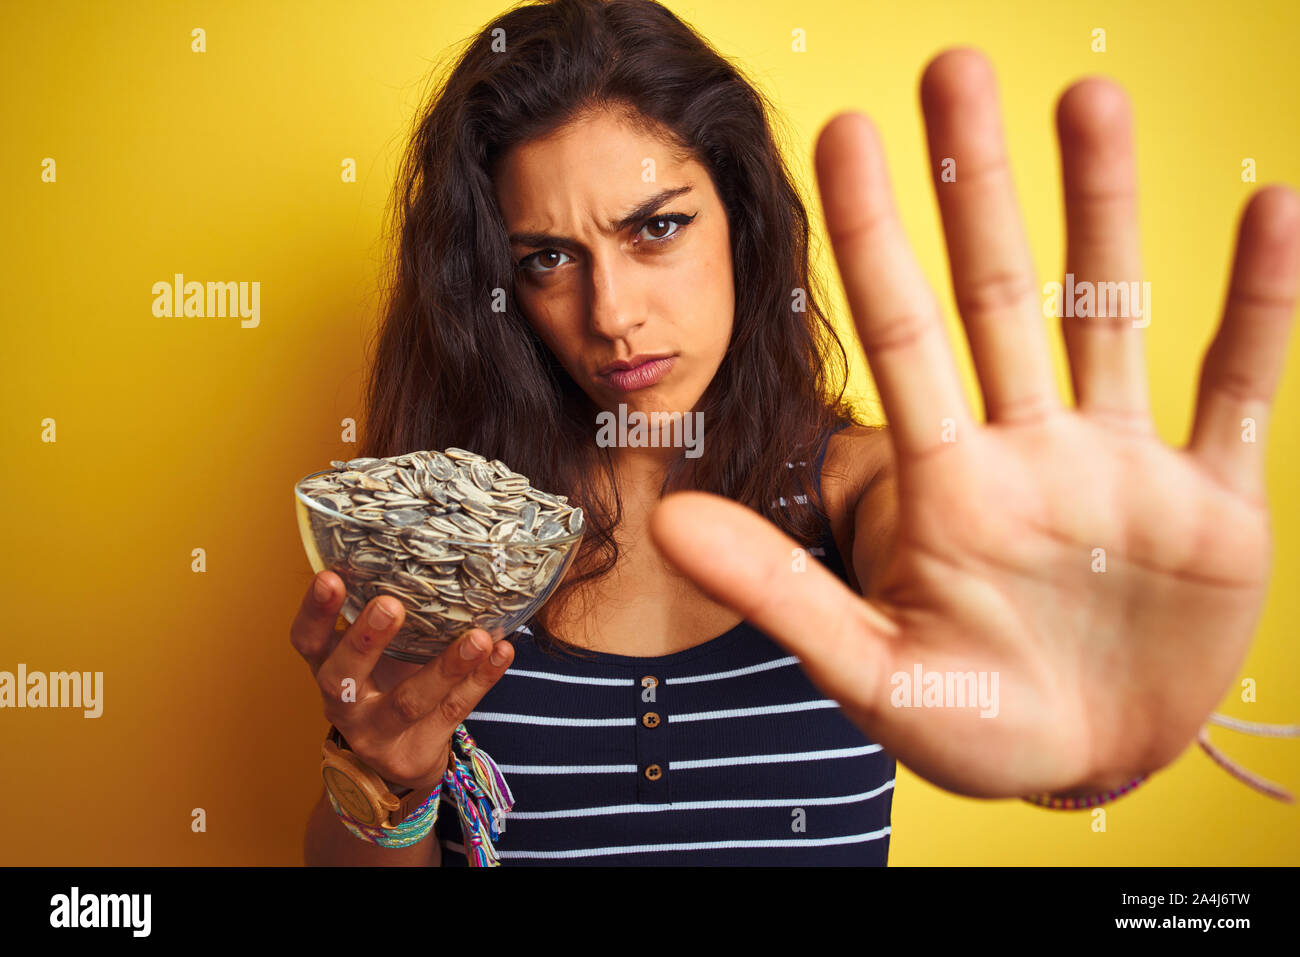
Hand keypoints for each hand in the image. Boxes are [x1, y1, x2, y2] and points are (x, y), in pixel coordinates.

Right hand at [289, 570, 514, 790]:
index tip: (329, 577)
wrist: (396, 760)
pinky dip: (481, 680)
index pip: (307, 640)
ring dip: (445, 667)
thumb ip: (384, 613)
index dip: (315, 612)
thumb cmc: (384, 684)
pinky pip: (454, 711)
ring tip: (477, 637)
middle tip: (389, 605)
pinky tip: (501, 651)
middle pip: (344, 677)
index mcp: (328, 668)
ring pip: (408, 702)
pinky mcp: (419, 749)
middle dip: (366, 641)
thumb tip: (424, 541)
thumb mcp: (374, 652)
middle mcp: (345, 704)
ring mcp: (380, 732)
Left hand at [648, 48, 1299, 798]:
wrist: (1087, 768)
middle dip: (975, 185)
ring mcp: (1122, 466)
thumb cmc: (975, 726)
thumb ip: (782, 592)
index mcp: (945, 483)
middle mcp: (1028, 449)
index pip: (901, 333)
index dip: (875, 236)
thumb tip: (669, 522)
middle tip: (956, 67)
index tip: (847, 133)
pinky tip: (1275, 213)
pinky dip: (1262, 307)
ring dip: (1102, 212)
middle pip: (996, 292)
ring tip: (1090, 101)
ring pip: (1108, 312)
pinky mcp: (1212, 500)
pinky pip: (1237, 385)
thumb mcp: (876, 671)